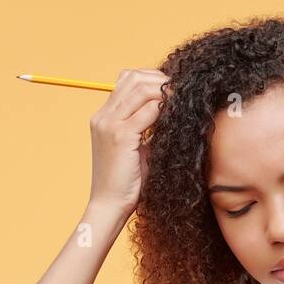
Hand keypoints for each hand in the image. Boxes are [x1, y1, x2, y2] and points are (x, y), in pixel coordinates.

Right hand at [87, 67, 169, 215]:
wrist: (109, 205)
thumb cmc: (126, 182)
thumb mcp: (135, 148)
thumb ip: (147, 128)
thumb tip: (170, 112)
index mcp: (103, 117)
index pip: (127, 80)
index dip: (152, 78)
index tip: (173, 89)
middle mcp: (103, 116)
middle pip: (133, 77)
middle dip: (160, 79)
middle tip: (181, 90)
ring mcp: (109, 125)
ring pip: (140, 89)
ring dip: (164, 91)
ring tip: (181, 100)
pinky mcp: (120, 137)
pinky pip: (147, 111)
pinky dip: (164, 108)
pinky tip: (176, 116)